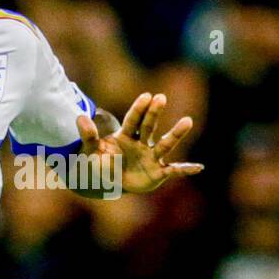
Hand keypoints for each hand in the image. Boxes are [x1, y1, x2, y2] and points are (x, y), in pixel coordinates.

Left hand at [75, 92, 203, 193]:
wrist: (110, 182)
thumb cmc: (101, 163)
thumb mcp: (91, 151)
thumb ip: (87, 135)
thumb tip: (79, 117)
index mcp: (125, 136)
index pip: (133, 120)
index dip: (139, 109)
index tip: (147, 96)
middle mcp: (142, 143)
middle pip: (149, 126)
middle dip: (154, 113)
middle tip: (161, 97)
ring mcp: (151, 157)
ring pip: (165, 144)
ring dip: (176, 133)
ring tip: (188, 120)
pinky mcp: (158, 172)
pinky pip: (174, 170)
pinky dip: (186, 169)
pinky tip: (199, 167)